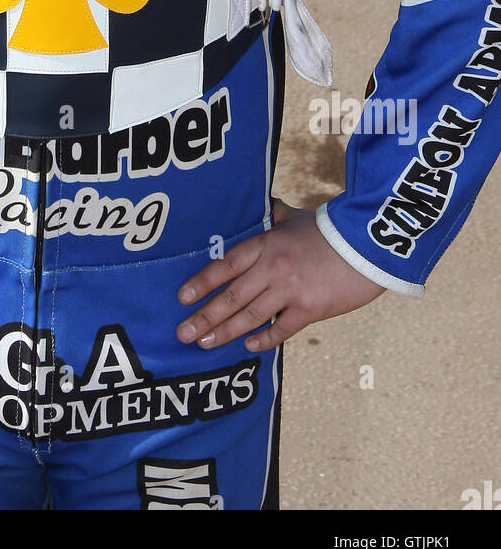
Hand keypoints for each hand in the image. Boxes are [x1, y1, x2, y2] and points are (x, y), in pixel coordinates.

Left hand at [175, 199, 383, 351]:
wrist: (367, 245)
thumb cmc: (331, 230)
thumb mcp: (297, 218)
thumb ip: (277, 214)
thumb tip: (265, 202)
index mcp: (266, 244)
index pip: (225, 265)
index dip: (201, 282)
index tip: (182, 298)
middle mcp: (272, 268)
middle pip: (231, 296)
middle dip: (204, 316)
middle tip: (182, 333)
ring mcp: (290, 290)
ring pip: (250, 316)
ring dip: (224, 332)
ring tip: (204, 344)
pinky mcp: (310, 309)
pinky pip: (281, 329)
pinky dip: (264, 339)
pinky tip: (249, 346)